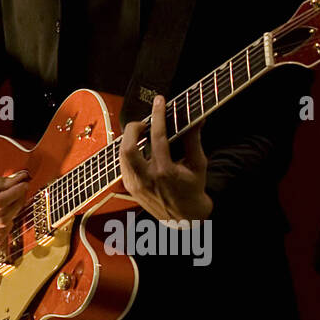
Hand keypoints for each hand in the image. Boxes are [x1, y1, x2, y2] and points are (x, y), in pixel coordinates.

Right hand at [0, 169, 29, 254]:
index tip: (23, 186)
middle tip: (21, 194)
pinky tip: (3, 226)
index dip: (14, 194)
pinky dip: (2, 239)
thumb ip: (2, 181)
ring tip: (9, 210)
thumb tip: (23, 179)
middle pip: (0, 220)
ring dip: (10, 222)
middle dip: (16, 205)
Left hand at [119, 97, 212, 221]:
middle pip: (128, 148)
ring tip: (142, 133)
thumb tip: (197, 117)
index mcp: (165, 172)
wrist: (185, 218)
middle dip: (133, 128)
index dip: (158, 115)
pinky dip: (129, 152)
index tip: (159, 102)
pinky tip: (139, 147)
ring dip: (130, 139)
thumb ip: (194, 139)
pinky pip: (123, 164)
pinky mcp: (130, 188)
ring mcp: (136, 185)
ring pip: (122, 155)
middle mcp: (147, 179)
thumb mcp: (198, 164)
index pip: (158, 137)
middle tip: (143, 122)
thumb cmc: (193, 189)